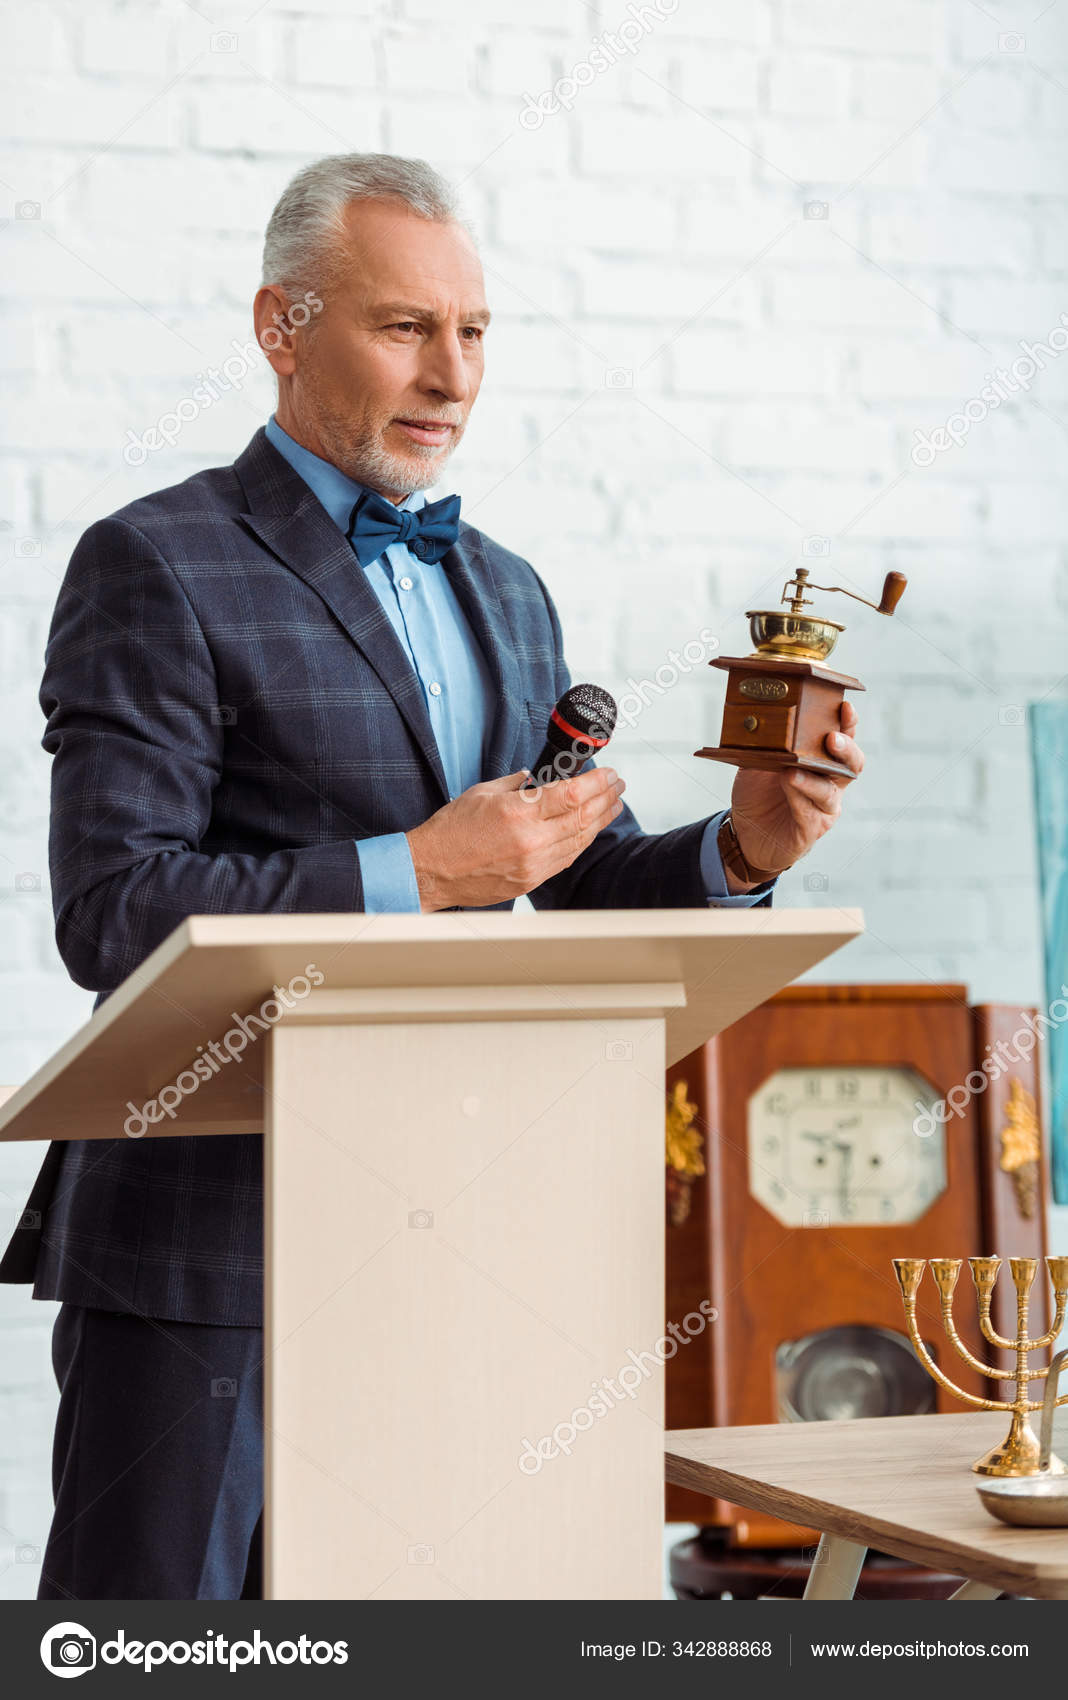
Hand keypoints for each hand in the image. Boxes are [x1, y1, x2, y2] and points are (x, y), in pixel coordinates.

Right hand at [406, 765, 625, 911]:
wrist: (431, 871)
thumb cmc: (451, 832)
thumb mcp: (482, 793)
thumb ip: (516, 784)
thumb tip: (536, 779)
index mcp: (518, 813)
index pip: (572, 794)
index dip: (597, 783)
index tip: (610, 774)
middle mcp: (530, 841)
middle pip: (583, 817)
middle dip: (606, 798)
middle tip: (618, 786)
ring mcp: (533, 865)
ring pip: (580, 840)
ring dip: (601, 821)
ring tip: (613, 806)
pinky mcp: (531, 881)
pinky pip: (566, 859)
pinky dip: (582, 842)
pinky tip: (590, 830)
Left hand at [729, 699, 863, 879]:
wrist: (747, 833)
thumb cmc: (759, 793)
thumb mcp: (757, 762)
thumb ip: (764, 744)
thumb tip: (755, 719)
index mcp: (822, 760)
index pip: (843, 738)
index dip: (848, 723)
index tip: (844, 707)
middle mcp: (830, 783)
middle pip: (851, 765)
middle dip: (845, 749)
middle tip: (832, 738)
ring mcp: (823, 807)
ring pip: (829, 792)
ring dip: (814, 779)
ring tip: (794, 769)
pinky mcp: (810, 828)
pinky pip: (809, 813)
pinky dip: (799, 798)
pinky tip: (789, 785)